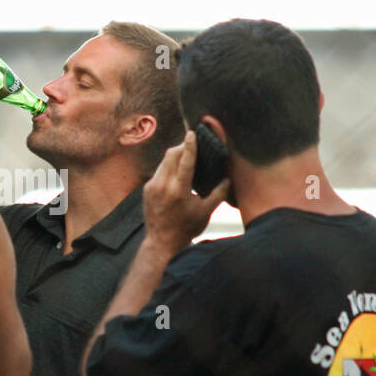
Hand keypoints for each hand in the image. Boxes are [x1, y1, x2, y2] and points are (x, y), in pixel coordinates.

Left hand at [142, 130, 230, 255]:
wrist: (162, 242)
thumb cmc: (186, 228)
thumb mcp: (206, 212)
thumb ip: (218, 194)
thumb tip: (228, 179)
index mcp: (178, 191)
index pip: (184, 161)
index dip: (189, 145)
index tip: (191, 133)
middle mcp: (163, 186)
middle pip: (171, 155)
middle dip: (182, 147)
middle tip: (192, 144)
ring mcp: (152, 187)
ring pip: (164, 161)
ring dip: (174, 155)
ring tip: (186, 156)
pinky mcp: (147, 189)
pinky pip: (159, 170)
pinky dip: (168, 167)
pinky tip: (176, 172)